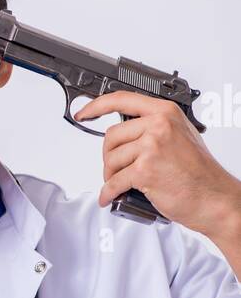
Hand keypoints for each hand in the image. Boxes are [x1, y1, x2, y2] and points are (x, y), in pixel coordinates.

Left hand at [74, 91, 240, 243]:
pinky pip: (114, 182)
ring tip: (123, 183)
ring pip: (111, 159)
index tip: (83, 112)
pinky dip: (108, 193)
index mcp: (165, 112)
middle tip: (115, 169)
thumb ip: (156, 128)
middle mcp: (158, 126)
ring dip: (111, 175)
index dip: (96, 106)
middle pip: (111, 136)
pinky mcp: (145, 171)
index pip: (122, 99)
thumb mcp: (181, 136)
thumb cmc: (200, 173)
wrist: (214, 197)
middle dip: (109, 156)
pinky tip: (110, 197)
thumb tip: (128, 133)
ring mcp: (151, 147)